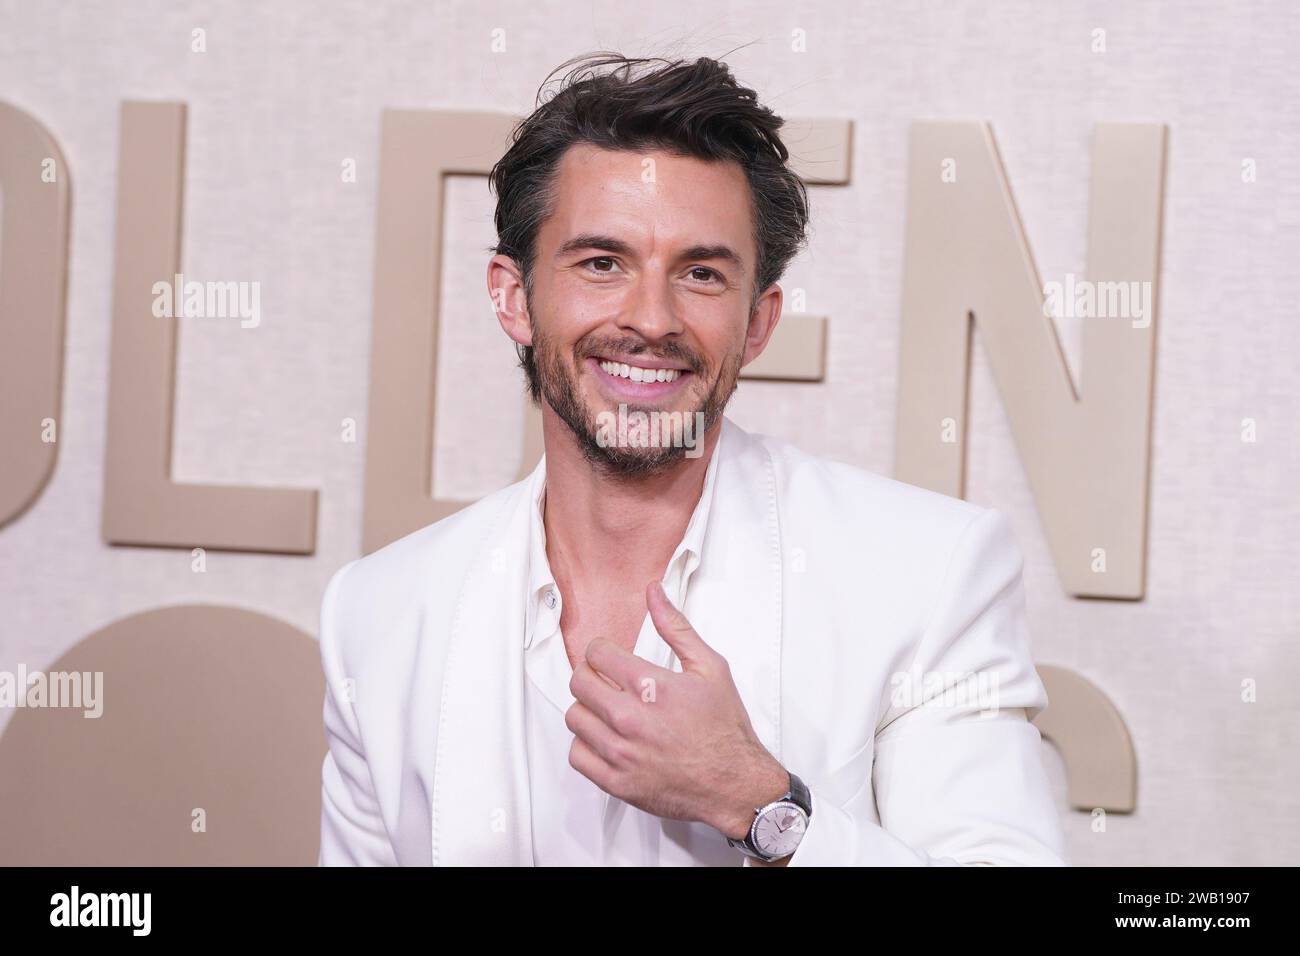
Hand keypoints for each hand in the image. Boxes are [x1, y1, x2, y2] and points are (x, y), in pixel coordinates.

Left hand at [565, 580, 789, 840]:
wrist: (734, 783)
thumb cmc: (724, 729)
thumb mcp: (710, 667)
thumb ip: (676, 628)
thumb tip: (654, 594)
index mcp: (650, 686)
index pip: (596, 654)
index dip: (602, 651)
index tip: (610, 658)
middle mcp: (630, 718)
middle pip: (578, 683)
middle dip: (591, 675)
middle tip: (606, 681)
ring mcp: (620, 753)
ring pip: (574, 718)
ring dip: (588, 710)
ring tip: (608, 710)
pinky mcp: (616, 782)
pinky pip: (577, 756)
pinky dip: (586, 745)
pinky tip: (605, 739)